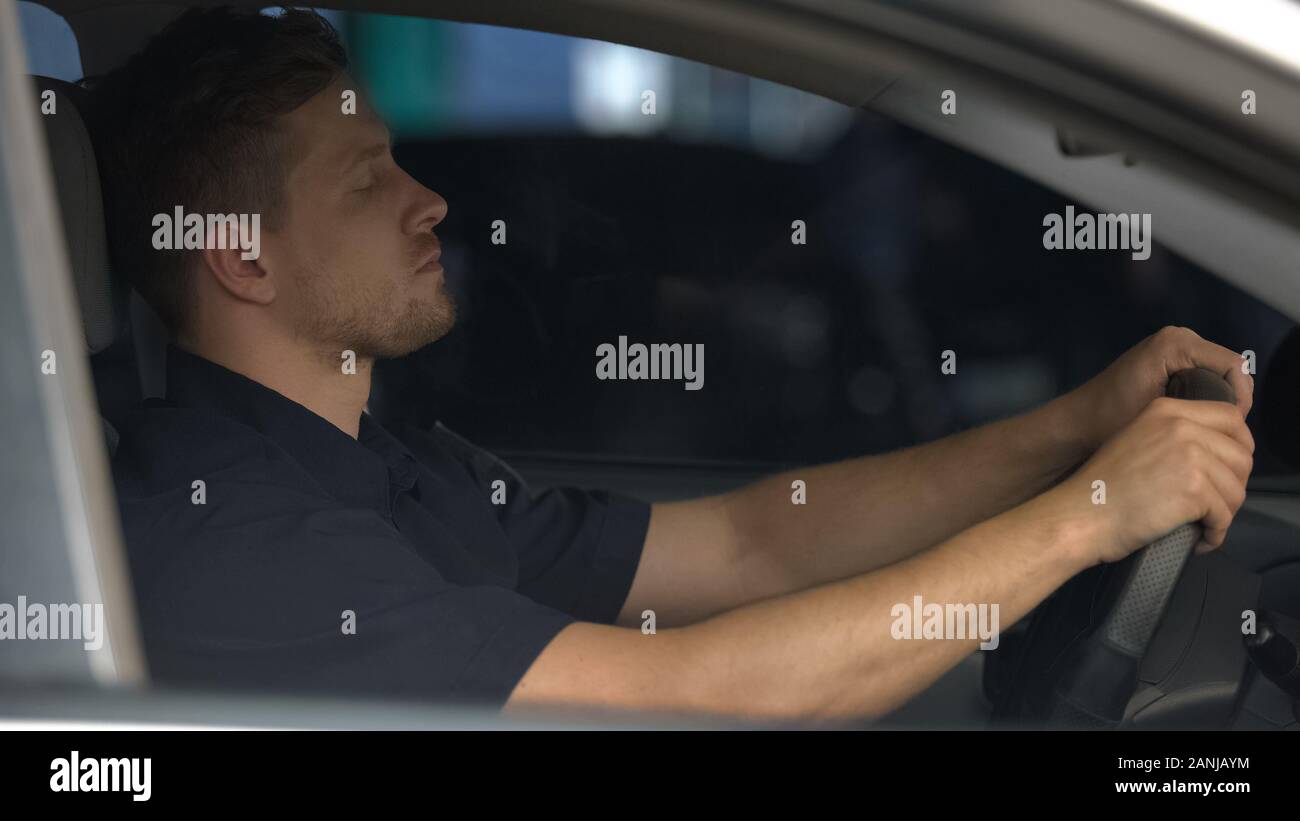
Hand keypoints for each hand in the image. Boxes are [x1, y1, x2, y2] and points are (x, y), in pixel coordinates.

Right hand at [1047, 394, 1253, 565]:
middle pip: (1242, 455)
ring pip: (1237, 489)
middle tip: (1213, 504)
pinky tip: (1200, 539)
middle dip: (1234, 484)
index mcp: (1167, 411)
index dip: (1239, 446)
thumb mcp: (1135, 440)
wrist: (1080, 515)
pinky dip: (1216, 533)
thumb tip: (1215, 453)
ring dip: (1225, 513)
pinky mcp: (1194, 490)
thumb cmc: (1101, 487)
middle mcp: (1181, 427)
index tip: (1228, 469)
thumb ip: (1172, 436)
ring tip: (1203, 525)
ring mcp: (1190, 457)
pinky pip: (1224, 516)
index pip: (1232, 418)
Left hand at [1061, 326, 1253, 453]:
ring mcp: (1174, 346)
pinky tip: (1199, 418)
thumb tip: (1234, 415)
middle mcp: (1178, 337)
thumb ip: (1200, 406)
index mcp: (1175, 343)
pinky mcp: (1171, 358)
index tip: (1232, 425)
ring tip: (1213, 427)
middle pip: (1229, 367)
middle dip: (1232, 399)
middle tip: (1225, 430)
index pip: (1233, 365)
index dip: (1241, 397)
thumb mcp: (1160, 414)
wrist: (1079, 421)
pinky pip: (1205, 374)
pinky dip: (1209, 395)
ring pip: (1219, 373)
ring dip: (1221, 398)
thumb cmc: (1109, 419)